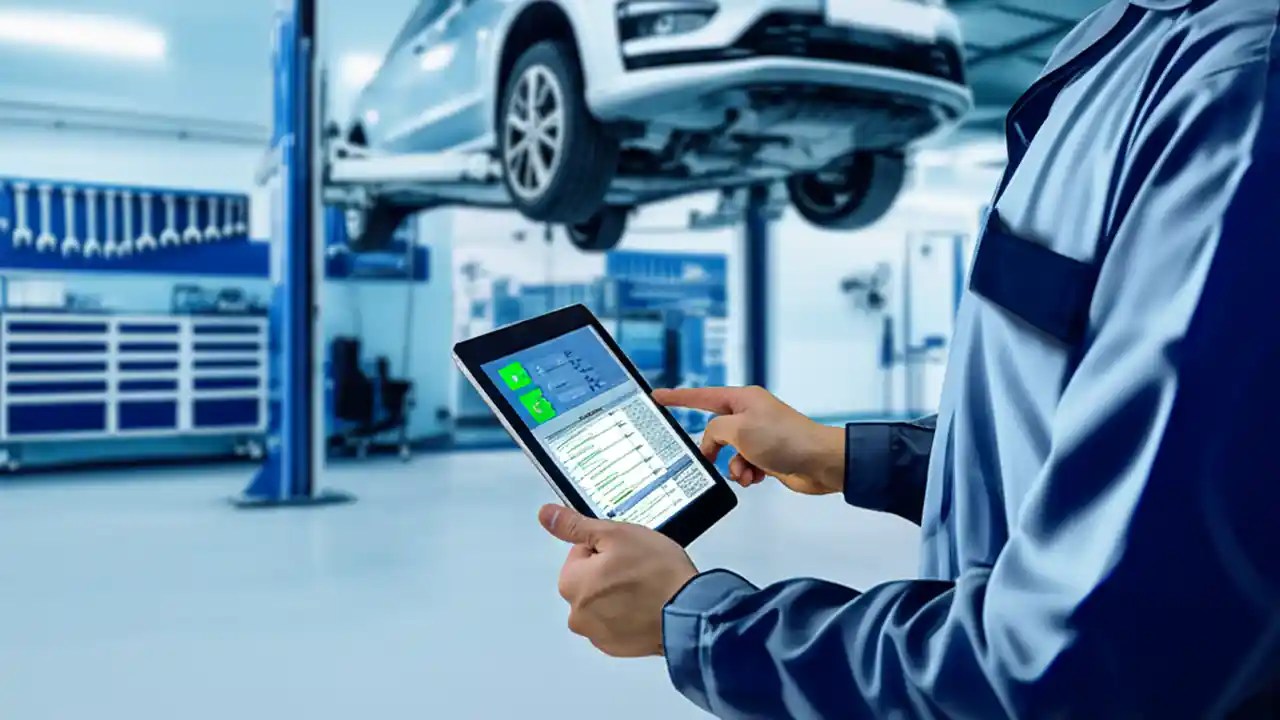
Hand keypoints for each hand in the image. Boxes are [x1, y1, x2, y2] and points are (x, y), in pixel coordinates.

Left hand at [538, 504, 697, 657]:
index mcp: (571, 583)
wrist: (689, 611)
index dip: (607, 547)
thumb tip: (546, 515)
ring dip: (620, 595)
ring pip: (604, 602)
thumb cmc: (656, 573)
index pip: (581, 552)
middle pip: (590, 579)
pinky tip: (648, 606)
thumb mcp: (615, 534)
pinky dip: (629, 615)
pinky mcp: (617, 647)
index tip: (626, 552)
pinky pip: (618, 623)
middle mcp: (577, 614)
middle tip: (639, 569)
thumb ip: (576, 526)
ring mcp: (597, 634)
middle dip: (610, 572)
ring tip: (646, 589)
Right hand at [654, 386, 844, 495]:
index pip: (701, 396)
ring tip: (747, 471)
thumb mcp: (739, 430)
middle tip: (712, 459)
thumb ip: (714, 432)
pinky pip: (743, 465)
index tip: (658, 397)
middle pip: (715, 432)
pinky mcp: (766, 455)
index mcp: (742, 399)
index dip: (677, 398)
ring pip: (728, 453)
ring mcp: (758, 435)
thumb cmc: (788, 439)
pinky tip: (757, 477)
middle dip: (714, 450)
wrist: (819, 462)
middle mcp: (749, 414)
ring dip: (734, 467)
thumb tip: (709, 443)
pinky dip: (746, 474)